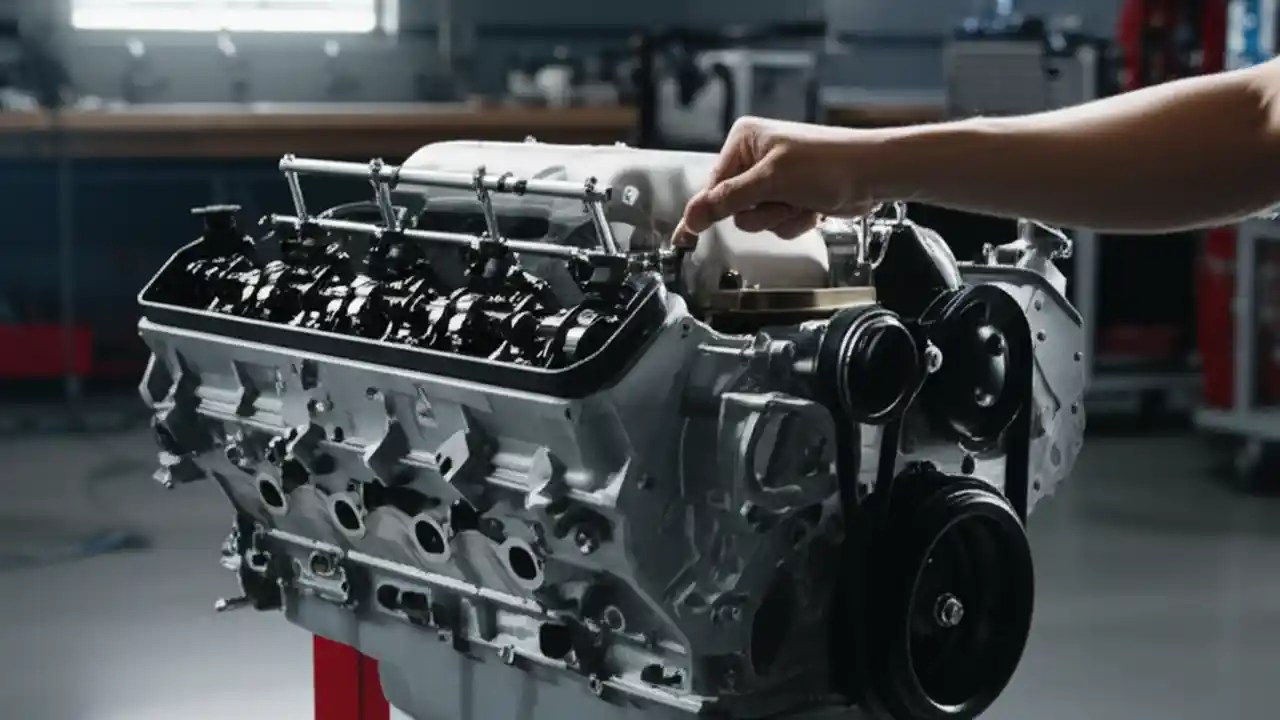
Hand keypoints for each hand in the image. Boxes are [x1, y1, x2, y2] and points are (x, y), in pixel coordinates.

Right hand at [674, 116, 879, 244]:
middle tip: (783, 199)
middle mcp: (756, 157)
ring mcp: (774, 179)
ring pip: (757, 219)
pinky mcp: (791, 196)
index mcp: (744, 140)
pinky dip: (795, 221)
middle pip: (734, 207)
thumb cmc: (829, 165)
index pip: (712, 185)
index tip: (689, 236)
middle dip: (762, 211)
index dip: (712, 209)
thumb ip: (728, 200)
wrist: (874, 174)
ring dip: (781, 218)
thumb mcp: (771, 181)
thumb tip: (690, 216)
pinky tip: (813, 206)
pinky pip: (778, 223)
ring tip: (803, 201)